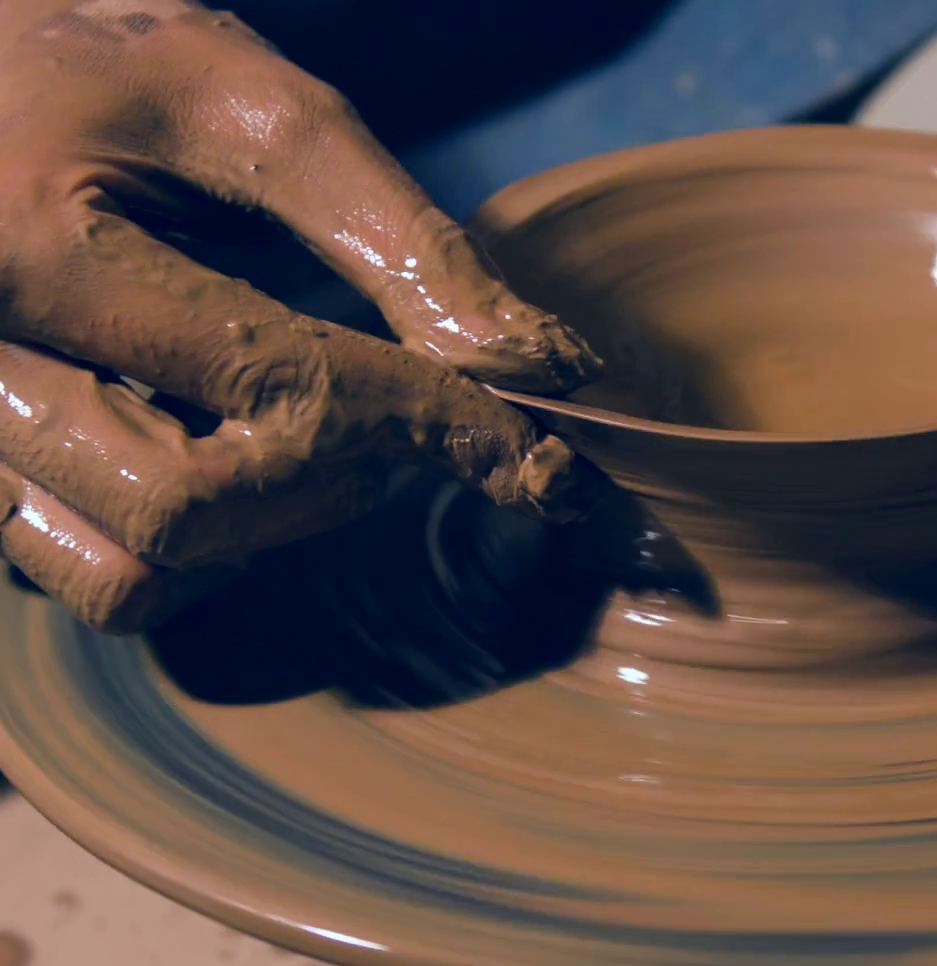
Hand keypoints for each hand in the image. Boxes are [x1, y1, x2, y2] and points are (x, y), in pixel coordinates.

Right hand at [0, 0, 606, 632]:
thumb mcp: (266, 112)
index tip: (539, 450)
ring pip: (128, 577)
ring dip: (257, 534)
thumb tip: (542, 368)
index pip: (274, 385)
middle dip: (332, 481)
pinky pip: (91, 575)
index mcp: (34, 247)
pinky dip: (190, 554)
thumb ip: (405, 241)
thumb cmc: (122, 73)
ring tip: (300, 428)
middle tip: (392, 415)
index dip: (433, 425)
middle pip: (184, 511)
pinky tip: (227, 454)